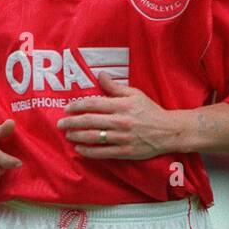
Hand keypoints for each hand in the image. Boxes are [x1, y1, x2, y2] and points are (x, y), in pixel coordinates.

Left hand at [57, 70, 177, 158]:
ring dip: (77, 136)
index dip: (78, 106)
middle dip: (72, 122)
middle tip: (60, 124)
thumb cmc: (150, 111)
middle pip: (90, 121)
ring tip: (67, 135)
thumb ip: (115, 87)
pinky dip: (89, 151)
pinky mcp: (125, 152)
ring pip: (94, 137)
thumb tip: (100, 75)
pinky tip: (79, 149)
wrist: (168, 131)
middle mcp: (120, 121)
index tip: (67, 108)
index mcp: (122, 105)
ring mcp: (122, 138)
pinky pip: (102, 152)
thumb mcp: (135, 94)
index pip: (94, 104)